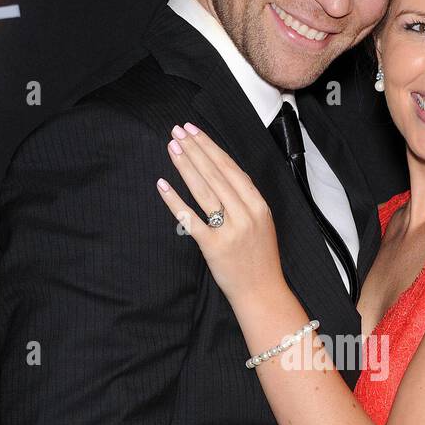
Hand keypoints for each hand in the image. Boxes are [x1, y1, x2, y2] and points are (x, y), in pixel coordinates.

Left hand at [157, 122, 282, 304]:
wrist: (262, 293)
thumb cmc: (259, 259)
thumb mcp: (262, 223)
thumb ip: (245, 199)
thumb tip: (224, 173)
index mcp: (259, 205)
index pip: (231, 168)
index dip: (210, 147)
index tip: (194, 131)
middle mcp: (246, 214)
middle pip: (215, 174)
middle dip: (194, 149)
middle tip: (177, 131)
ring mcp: (230, 230)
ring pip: (204, 190)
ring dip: (185, 166)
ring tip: (172, 147)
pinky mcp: (214, 246)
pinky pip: (190, 218)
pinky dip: (175, 200)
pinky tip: (163, 184)